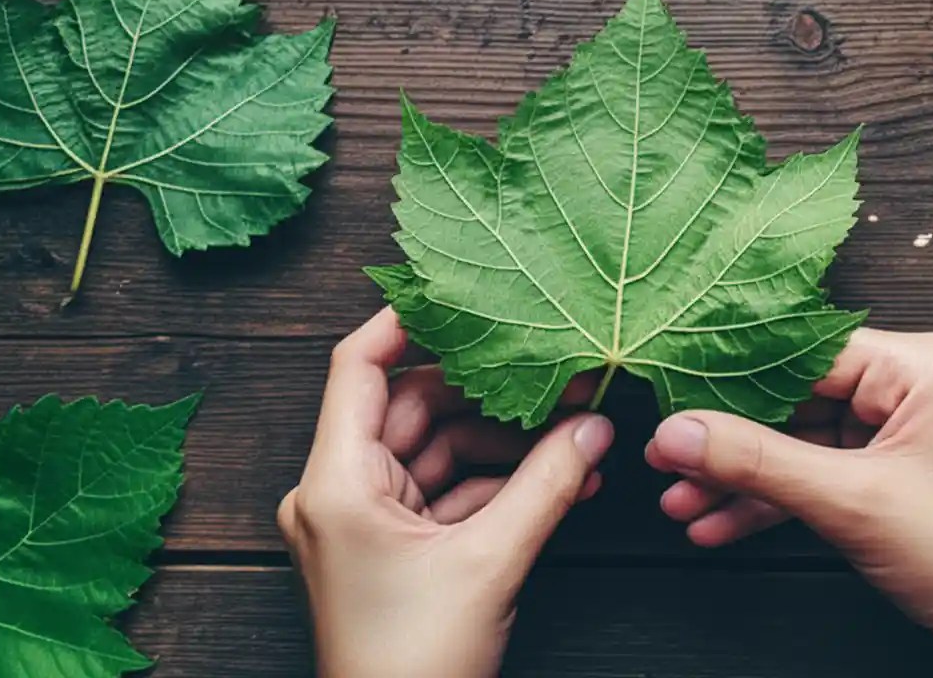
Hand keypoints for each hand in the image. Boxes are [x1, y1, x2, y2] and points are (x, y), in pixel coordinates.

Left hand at [279, 309, 612, 677]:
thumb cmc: (414, 665)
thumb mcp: (491, 561)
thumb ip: (548, 484)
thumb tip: (596, 427)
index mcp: (336, 481)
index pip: (358, 366)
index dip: (406, 321)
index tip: (462, 292)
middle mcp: (341, 492)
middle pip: (415, 407)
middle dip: (493, 396)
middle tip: (560, 378)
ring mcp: (368, 522)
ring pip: (442, 452)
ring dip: (509, 446)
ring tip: (578, 437)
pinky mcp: (398, 548)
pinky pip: (451, 494)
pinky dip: (502, 486)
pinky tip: (563, 477)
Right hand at [645, 328, 932, 677]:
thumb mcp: (851, 500)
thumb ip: (757, 461)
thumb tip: (677, 431)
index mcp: (919, 365)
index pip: (803, 353)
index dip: (731, 379)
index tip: (670, 402)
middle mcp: (908, 387)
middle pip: (793, 399)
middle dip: (728, 441)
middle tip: (664, 460)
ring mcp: (895, 434)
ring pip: (795, 444)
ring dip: (740, 478)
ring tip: (680, 502)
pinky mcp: (884, 476)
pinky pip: (812, 476)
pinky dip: (769, 502)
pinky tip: (718, 524)